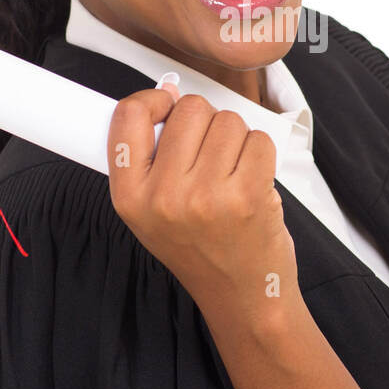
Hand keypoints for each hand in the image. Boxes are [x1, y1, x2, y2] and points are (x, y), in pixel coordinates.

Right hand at [106, 85, 300, 334]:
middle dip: (206, 123)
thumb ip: (152, 155)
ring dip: (236, 139)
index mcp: (129, 197)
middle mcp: (162, 197)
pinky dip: (261, 153)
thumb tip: (169, 91)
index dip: (152, 100)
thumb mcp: (151, 211)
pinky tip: (252, 182)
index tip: (168, 106)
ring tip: (232, 175)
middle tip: (211, 159)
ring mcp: (205, 197)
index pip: (128, 117)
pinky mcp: (246, 196)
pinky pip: (258, 139)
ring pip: (228, 120)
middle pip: (189, 109)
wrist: (241, 297)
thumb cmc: (201, 247)